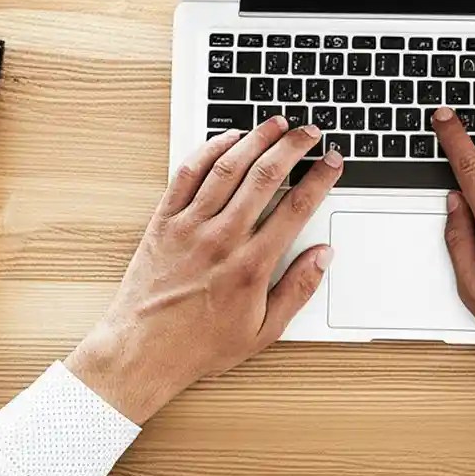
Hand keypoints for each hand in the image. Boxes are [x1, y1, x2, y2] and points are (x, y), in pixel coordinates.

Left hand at [65, 117, 342, 423]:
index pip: (297, 207)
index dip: (320, 178)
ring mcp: (190, 226)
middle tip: (310, 132)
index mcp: (252, 266)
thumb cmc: (200, 345)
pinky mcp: (164, 221)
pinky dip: (209, 150)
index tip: (332, 161)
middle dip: (294, 147)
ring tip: (276, 124)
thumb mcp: (264, 331)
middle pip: (266, 176)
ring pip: (229, 167)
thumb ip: (298, 289)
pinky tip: (228, 139)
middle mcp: (222, 238)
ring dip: (256, 139)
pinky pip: (187, 175)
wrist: (142, 351)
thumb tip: (323, 255)